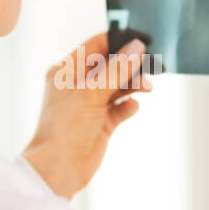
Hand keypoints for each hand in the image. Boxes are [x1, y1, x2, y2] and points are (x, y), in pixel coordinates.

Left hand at [21, 32, 151, 198]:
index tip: (140, 40)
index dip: (117, 42)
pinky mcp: (101, 122)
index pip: (95, 46)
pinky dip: (128, 106)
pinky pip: (120, 108)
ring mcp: (90, 104)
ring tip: (146, 88)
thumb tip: (137, 47)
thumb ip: (117, 69)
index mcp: (66, 71)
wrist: (59, 168)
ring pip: (118, 86)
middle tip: (149, 67)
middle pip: (111, 66)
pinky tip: (133, 106)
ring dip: (133, 85)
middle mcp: (78, 85)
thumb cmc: (63, 128)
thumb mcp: (91, 92)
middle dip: (130, 66)